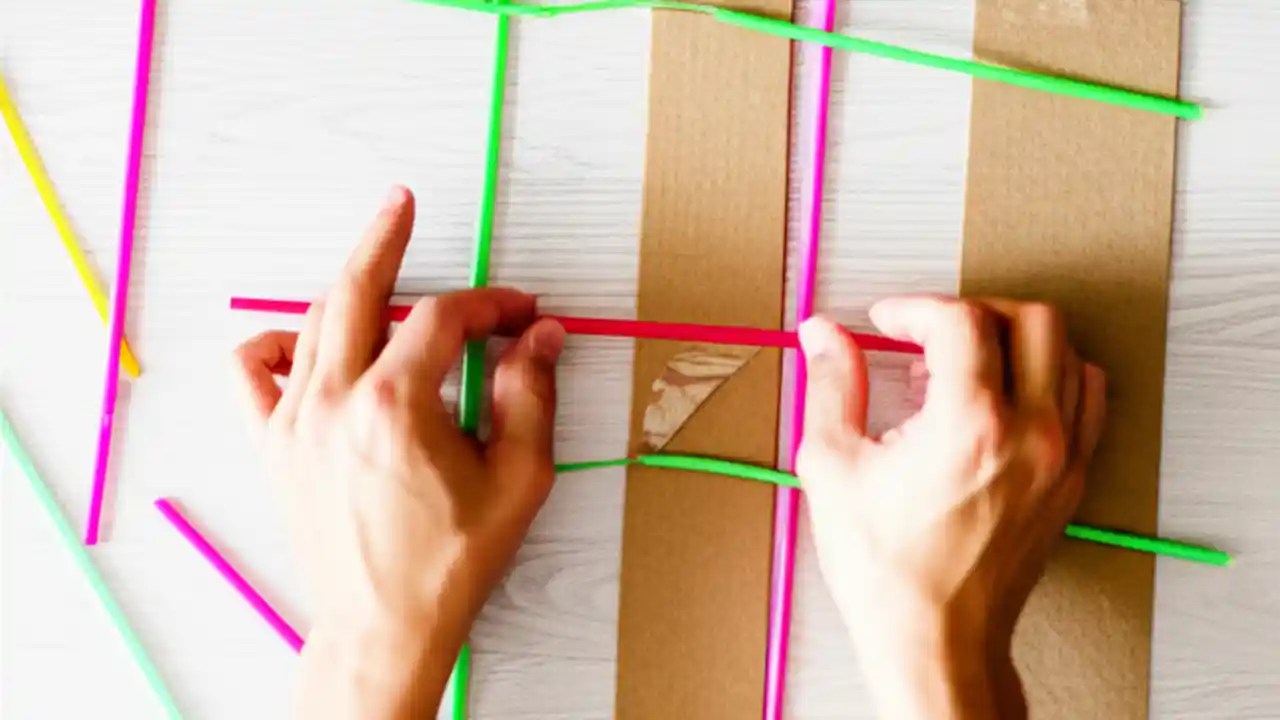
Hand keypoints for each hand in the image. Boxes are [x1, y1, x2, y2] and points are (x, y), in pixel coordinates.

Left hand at [232, 187, 565, 718]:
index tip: (520, 314)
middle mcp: (334, 400)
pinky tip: (308, 342)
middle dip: (386, 237)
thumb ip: (531, 397)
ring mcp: (295, 421)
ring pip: (312, 320)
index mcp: (395, 404)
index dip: (489, 303)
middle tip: (402, 203)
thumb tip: (542, 339)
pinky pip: (252, 371)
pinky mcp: (274, 445)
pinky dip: (275, 343)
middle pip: (356, 288)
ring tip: (378, 270)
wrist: (382, 626)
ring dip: (349, 288)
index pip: (443, 317)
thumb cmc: (447, 562)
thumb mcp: (515, 480)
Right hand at [796, 295, 1105, 719]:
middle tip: (928, 334)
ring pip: (1067, 351)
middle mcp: (1029, 434)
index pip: (960, 321)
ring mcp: (1060, 457)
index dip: (914, 308)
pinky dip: (1052, 376)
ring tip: (964, 367)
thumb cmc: (886, 569)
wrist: (935, 638)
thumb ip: (831, 386)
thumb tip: (823, 336)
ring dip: (1013, 340)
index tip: (886, 323)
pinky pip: (1087, 398)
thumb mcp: (833, 467)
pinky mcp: (1071, 478)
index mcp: (969, 426)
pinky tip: (1006, 395)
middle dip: (970, 311)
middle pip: (1029, 319)